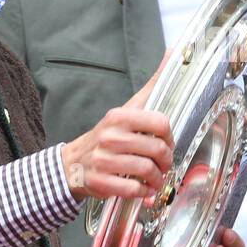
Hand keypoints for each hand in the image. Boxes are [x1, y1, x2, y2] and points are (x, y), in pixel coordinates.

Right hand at [62, 63, 173, 201]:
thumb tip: (173, 53)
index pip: (160, 123)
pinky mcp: (100, 181)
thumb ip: (152, 86)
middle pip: (156, 149)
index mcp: (119, 117)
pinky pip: (133, 189)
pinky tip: (143, 189)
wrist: (73, 163)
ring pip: (147, 171)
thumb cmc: (107, 136)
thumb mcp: (127, 109)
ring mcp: (104, 160)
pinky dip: (144, 192)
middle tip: (164, 164)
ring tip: (156, 178)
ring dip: (157, 178)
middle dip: (166, 160)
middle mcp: (110, 136)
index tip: (167, 142)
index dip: (169, 136)